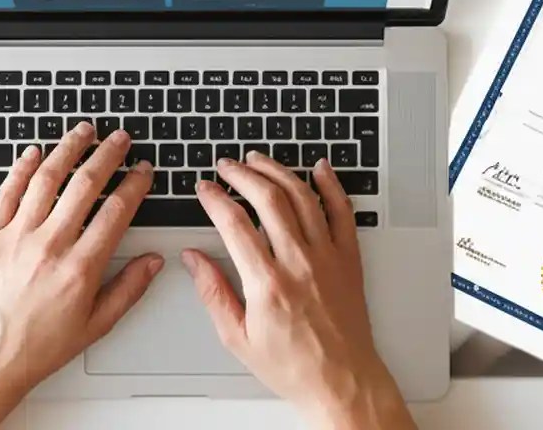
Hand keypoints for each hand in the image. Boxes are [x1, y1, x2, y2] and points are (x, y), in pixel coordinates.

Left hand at [0, 123, 161, 429]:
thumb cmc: (39, 346)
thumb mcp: (96, 325)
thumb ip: (129, 288)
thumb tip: (153, 262)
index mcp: (80, 268)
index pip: (116, 211)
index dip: (134, 184)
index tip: (142, 171)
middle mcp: (49, 246)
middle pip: (85, 184)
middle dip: (107, 155)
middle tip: (119, 139)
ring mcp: (16, 237)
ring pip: (47, 178)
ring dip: (68, 149)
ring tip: (83, 132)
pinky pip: (8, 191)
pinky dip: (22, 168)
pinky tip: (35, 153)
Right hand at [183, 154, 414, 429]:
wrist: (342, 382)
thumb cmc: (294, 366)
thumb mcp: (238, 339)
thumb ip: (213, 293)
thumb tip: (194, 260)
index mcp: (267, 283)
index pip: (235, 223)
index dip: (216, 199)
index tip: (205, 188)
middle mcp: (300, 263)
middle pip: (269, 199)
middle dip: (242, 174)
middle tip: (227, 166)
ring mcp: (328, 257)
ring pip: (303, 197)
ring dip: (278, 172)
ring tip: (259, 161)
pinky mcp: (349, 259)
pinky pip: (343, 211)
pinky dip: (332, 185)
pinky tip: (320, 169)